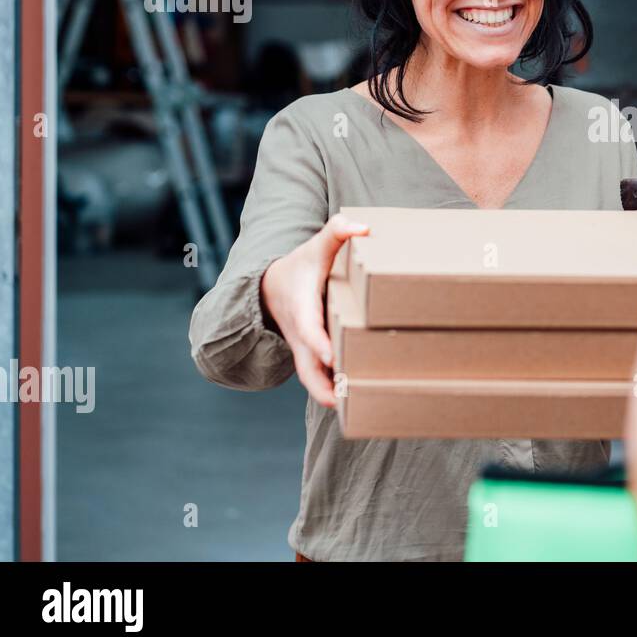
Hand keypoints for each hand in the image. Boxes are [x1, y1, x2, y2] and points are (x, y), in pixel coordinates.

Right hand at [261, 213, 368, 407]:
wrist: (273, 286)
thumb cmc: (301, 266)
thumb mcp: (316, 246)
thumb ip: (337, 232)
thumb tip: (362, 227)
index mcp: (302, 308)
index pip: (308, 329)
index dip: (318, 342)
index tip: (331, 355)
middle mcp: (301, 334)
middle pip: (307, 367)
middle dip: (322, 384)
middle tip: (345, 398)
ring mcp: (304, 349)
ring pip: (312, 379)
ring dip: (329, 394)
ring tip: (356, 408)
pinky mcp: (311, 357)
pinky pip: (319, 378)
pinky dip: (333, 391)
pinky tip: (359, 402)